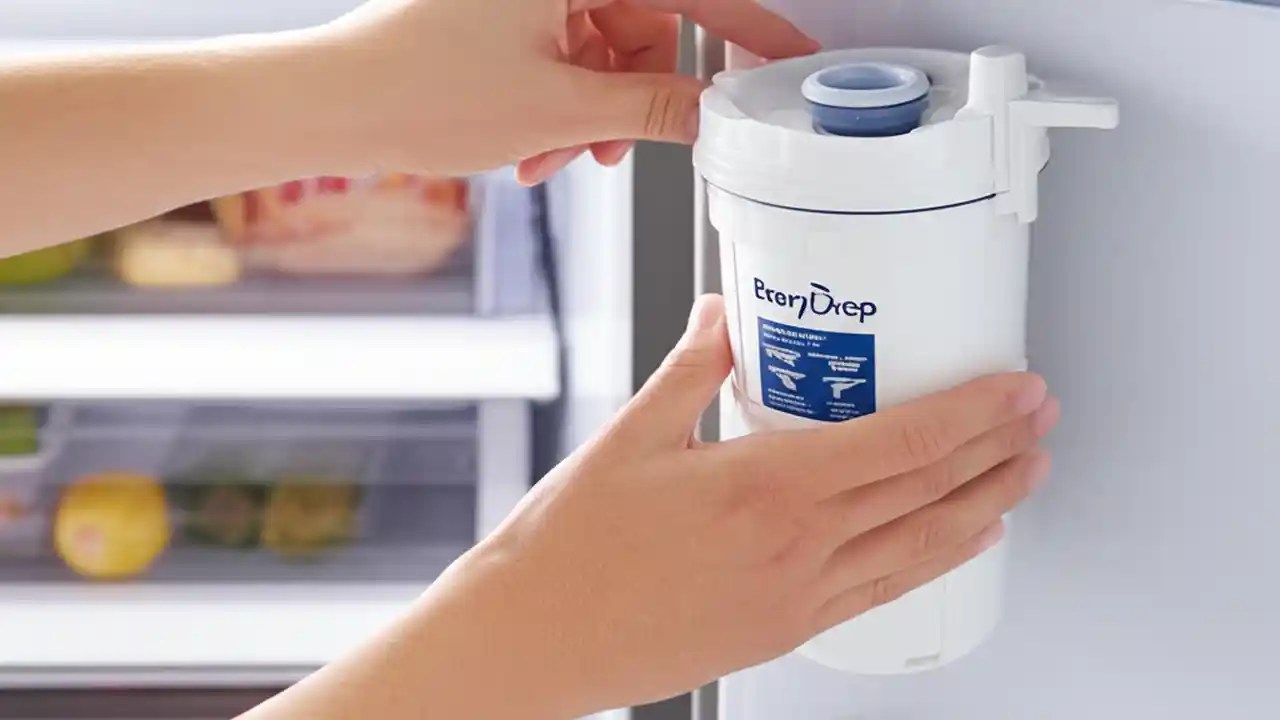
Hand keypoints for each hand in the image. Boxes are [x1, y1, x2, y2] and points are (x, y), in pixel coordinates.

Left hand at [322, 0, 817, 183]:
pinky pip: (564, 51)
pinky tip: (532, 143)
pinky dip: (560, 101)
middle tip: (610, 150)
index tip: (790, 56)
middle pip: (644, 25)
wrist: (331, 105)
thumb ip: (653, 106)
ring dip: (590, 112)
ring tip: (551, 155)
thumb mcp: (560, 107)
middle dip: (632, 96)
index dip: (750, 29)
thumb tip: (712, 109)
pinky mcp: (502, 6)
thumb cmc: (419, 89)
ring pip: (603, 47)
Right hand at [421, 295, 1058, 715]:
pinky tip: (959, 545)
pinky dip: (935, 562)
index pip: (903, 443)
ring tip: (1026, 478)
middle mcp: (796, 546)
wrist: (536, 637)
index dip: (974, 414)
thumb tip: (727, 317)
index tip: (1015, 389)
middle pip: (928, 493)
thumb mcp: (632, 435)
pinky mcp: (784, 630)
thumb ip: (693, 366)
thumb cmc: (571, 548)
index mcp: (765, 485)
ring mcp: (797, 596)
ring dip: (985, 507)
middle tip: (1041, 421)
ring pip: (920, 548)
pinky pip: (884, 592)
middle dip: (998, 453)